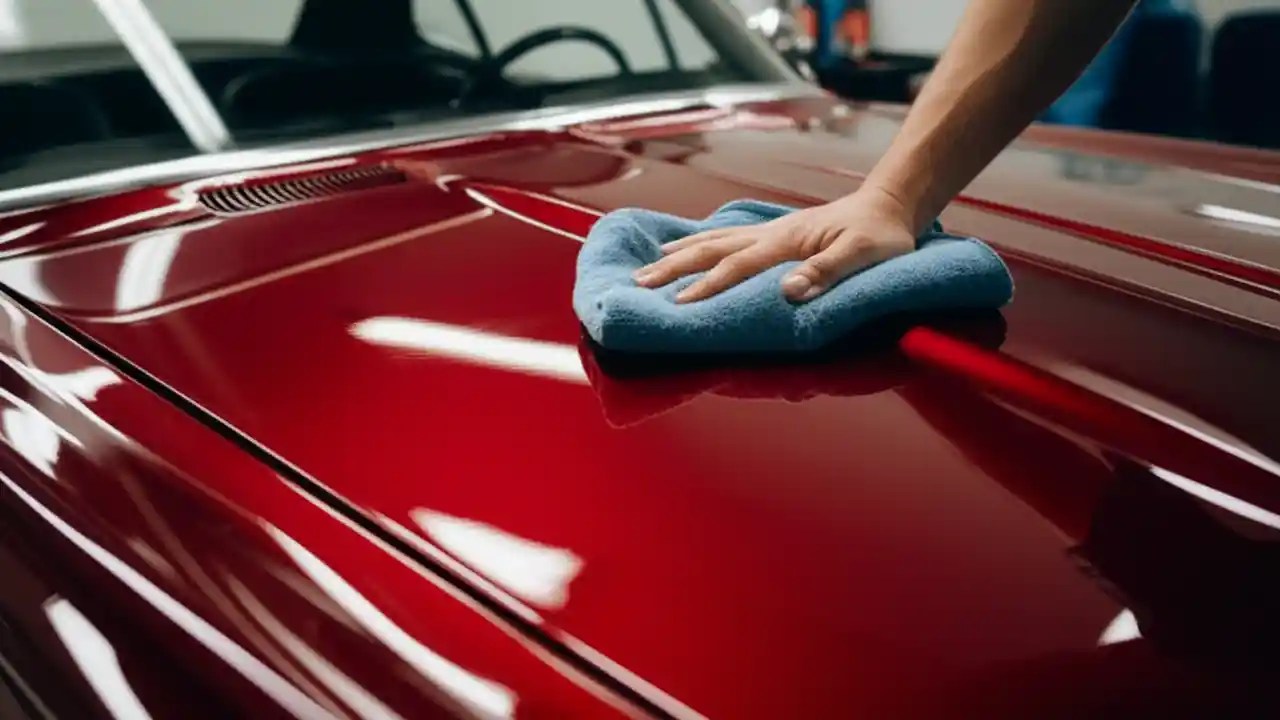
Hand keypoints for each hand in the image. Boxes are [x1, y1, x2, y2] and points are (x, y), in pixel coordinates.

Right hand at [632, 187, 916, 302]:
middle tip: (640, 282)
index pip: (738, 266)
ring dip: (679, 254)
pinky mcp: (774, 233)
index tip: (677, 302)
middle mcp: (770, 234)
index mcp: (787, 242)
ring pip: (714, 241)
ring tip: (649, 264)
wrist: (890, 203)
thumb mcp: (865, 255)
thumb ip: (827, 272)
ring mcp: (770, 232)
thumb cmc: (883, 234)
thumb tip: (786, 291)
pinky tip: (684, 246)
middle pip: (712, 249)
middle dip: (674, 266)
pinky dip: (699, 242)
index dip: (708, 285)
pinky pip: (726, 237)